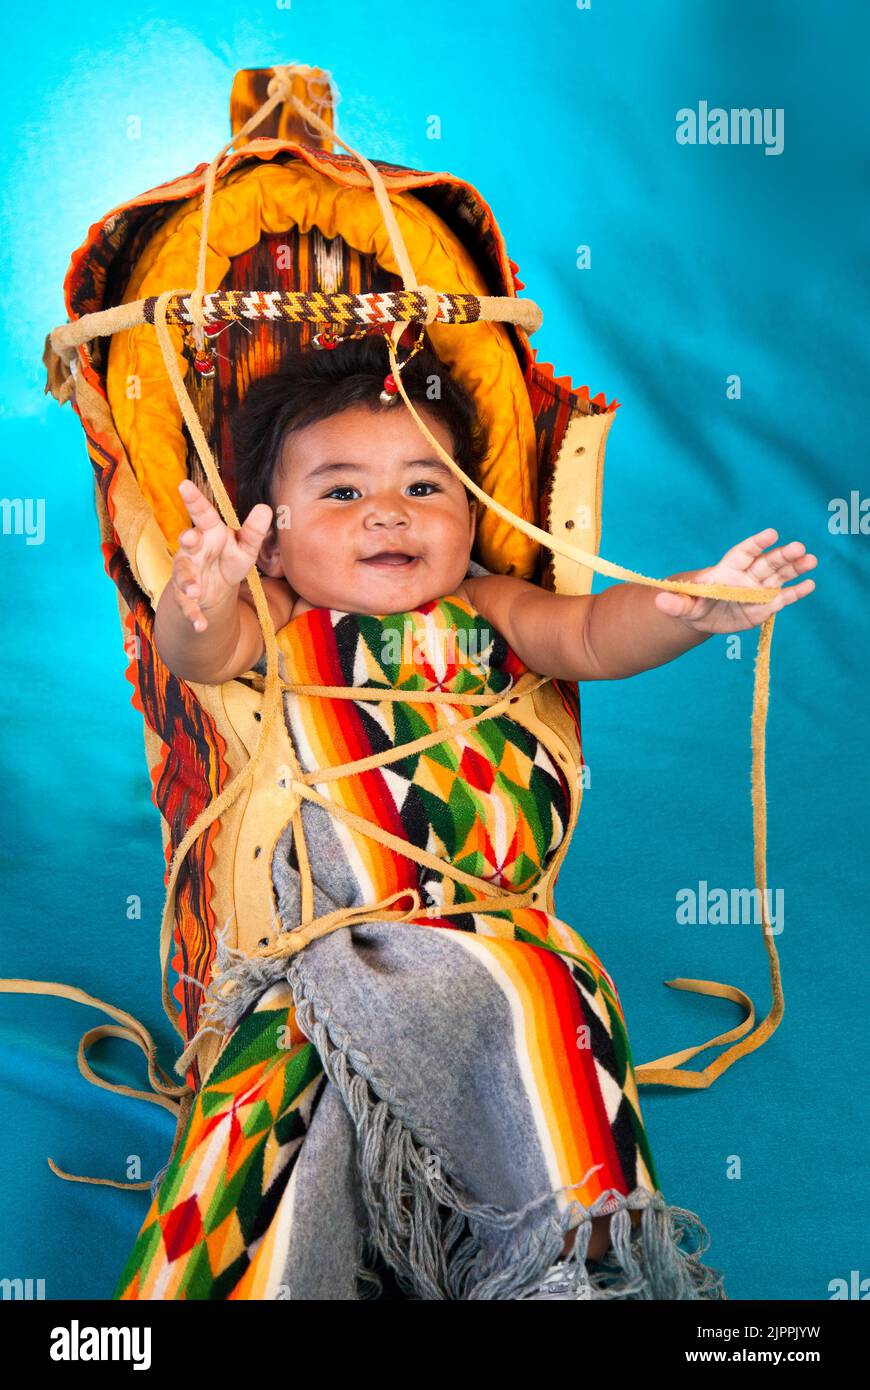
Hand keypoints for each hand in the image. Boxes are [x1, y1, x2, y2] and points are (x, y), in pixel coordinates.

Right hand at [171, 479, 272, 631]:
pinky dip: (193, 617)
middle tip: (189, 538)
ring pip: (183, 575)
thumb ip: (254, 532)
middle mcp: (193, 550)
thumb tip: (266, 508)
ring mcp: (186, 573)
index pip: (202, 513)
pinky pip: (187, 607)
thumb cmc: (228, 560)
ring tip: (195, 591)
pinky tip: (201, 625)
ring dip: (187, 582)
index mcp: (209, 532)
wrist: (214, 591)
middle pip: (187, 541)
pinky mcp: (186, 598)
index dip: (193, 499)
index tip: (184, 484)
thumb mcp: (245, 548)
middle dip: (187, 539)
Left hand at [654, 529, 817, 633]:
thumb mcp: (681, 605)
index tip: (772, 534)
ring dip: (795, 568)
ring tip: (811, 560)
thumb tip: (659, 600)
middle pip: (766, 562)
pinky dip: (796, 592)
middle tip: (799, 548)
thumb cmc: (692, 604)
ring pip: (779, 576)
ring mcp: (758, 589)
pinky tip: (810, 584)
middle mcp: (747, 576)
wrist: (702, 615)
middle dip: (783, 555)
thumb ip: (674, 603)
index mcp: (727, 570)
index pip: (743, 553)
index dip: (757, 544)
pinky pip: (783, 597)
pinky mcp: (765, 605)